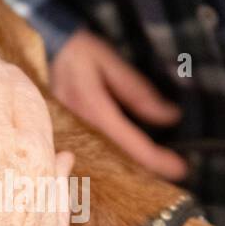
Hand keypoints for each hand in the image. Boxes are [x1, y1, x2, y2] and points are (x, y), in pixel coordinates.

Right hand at [50, 29, 186, 180]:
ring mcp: (69, 137)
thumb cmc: (79, 53)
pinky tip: (130, 164)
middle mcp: (78, 129)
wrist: (44, 52)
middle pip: (118, 163)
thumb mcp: (110, 63)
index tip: (181, 169)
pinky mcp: (65, 139)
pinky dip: (114, 162)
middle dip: (148, 172)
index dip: (157, 160)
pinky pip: (94, 157)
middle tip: (174, 173)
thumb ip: (138, 92)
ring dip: (132, 170)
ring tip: (158, 171)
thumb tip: (170, 116)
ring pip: (105, 165)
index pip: (130, 143)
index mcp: (92, 109)